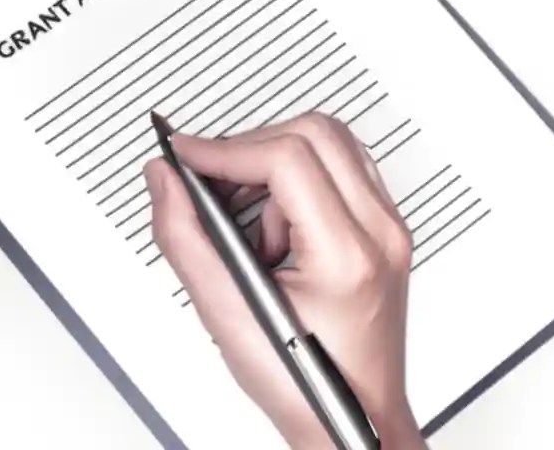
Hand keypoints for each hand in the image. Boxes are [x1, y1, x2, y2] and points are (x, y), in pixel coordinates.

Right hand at [144, 114, 426, 449]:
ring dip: (273, 163)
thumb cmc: (307, 384)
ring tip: (248, 220)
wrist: (355, 419)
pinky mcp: (382, 229)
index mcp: (348, 256)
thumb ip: (185, 239)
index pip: (286, 159)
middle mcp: (380, 233)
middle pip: (312, 133)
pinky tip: (274, 226)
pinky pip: (339, 167)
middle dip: (246, 147)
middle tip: (208, 180)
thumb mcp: (226, 314)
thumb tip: (165, 181)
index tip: (185, 158)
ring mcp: (388, 228)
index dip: (224, 149)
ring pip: (329, 142)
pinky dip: (295, 179)